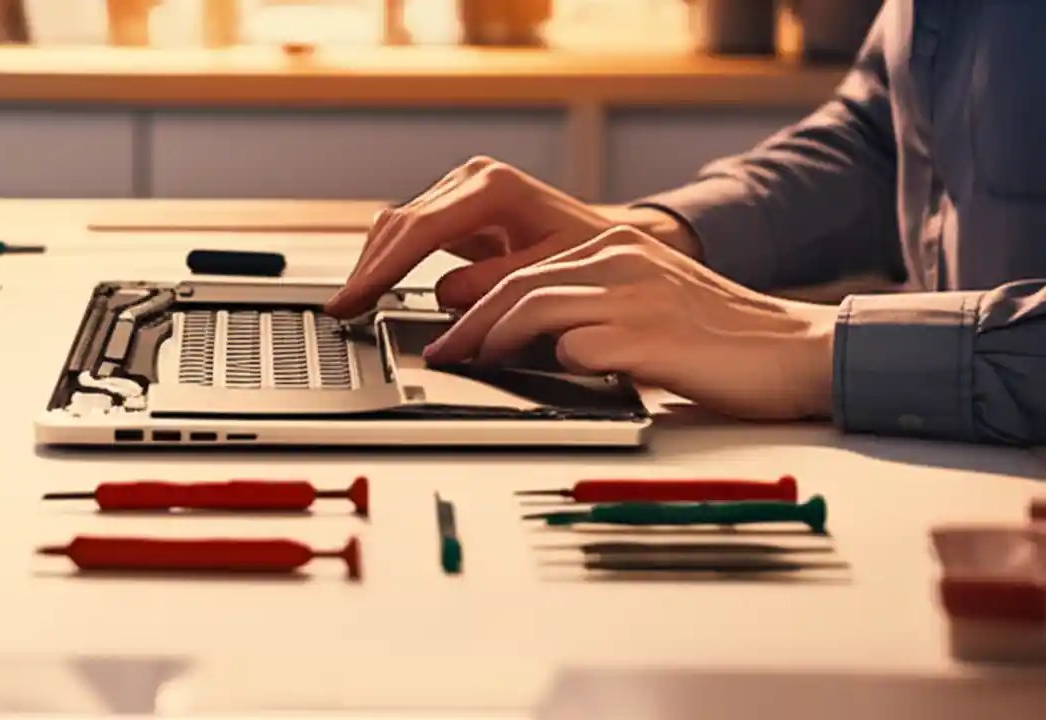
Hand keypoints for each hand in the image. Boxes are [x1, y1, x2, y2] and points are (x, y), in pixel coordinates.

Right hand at [324, 156, 700, 317]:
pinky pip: (411, 232)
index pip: (419, 230)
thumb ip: (495, 286)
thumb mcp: (548, 276)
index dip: (381, 270)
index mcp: (494, 189)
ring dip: (375, 265)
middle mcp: (472, 179)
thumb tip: (445, 299)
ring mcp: (462, 189)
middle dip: (367, 269)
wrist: (612, 241)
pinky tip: (376, 289)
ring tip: (352, 305)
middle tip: (340, 312)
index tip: (354, 301)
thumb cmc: (592, 257)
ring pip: (398, 226)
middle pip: (398, 224)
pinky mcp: (457, 206)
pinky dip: (391, 261)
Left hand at [422, 226, 837, 420]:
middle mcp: (622, 259)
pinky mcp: (650, 336)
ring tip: (468, 366)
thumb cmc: (721, 339)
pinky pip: (577, 345)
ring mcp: (635, 294)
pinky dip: (549, 362)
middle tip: (440, 355)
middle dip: (467, 323)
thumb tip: (530, 342)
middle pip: (516, 284)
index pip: (525, 268)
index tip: (453, 333)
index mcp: (619, 246)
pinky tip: (541, 380)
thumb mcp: (648, 303)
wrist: (796, 351)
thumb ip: (593, 308)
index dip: (478, 302)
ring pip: (533, 305)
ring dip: (489, 339)